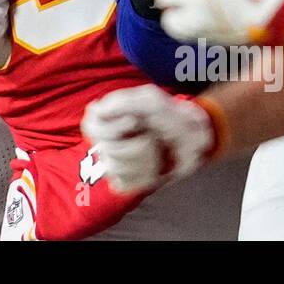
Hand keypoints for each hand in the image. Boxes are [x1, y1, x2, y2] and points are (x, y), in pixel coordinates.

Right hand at [80, 84, 217, 193]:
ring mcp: (114, 161)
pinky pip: (123, 185)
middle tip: (151, 139)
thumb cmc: (172, 115)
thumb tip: (95, 110)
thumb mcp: (150, 99)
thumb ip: (121, 101)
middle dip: (134, 146)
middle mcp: (105, 138)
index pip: (90, 126)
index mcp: (107, 116)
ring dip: (145, 160)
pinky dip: (145, 177)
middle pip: (105, 150)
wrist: (194, 138)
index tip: (134, 122)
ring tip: (156, 152)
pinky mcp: (123, 180)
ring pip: (115, 169)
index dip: (112, 128)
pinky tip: (154, 168)